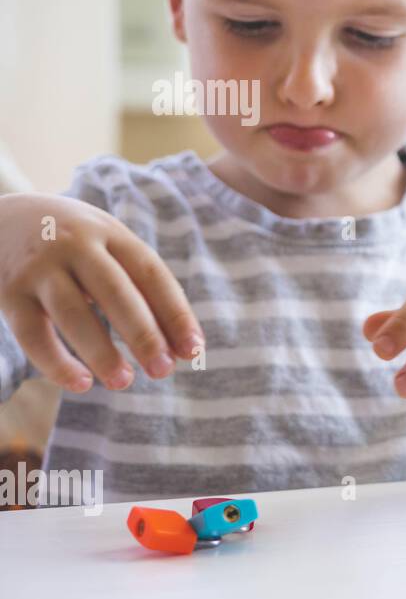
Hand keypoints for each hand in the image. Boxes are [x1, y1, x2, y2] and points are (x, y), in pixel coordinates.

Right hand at [0, 194, 203, 391]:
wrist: (1, 216)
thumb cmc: (75, 244)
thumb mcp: (109, 247)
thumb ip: (143, 289)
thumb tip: (180, 348)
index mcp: (112, 234)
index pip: (152, 274)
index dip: (175, 314)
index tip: (193, 351)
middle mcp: (76, 245)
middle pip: (115, 292)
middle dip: (142, 334)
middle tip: (162, 372)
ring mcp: (39, 267)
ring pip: (72, 313)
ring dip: (101, 352)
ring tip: (123, 382)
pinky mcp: (8, 291)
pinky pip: (31, 331)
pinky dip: (55, 362)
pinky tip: (81, 382)